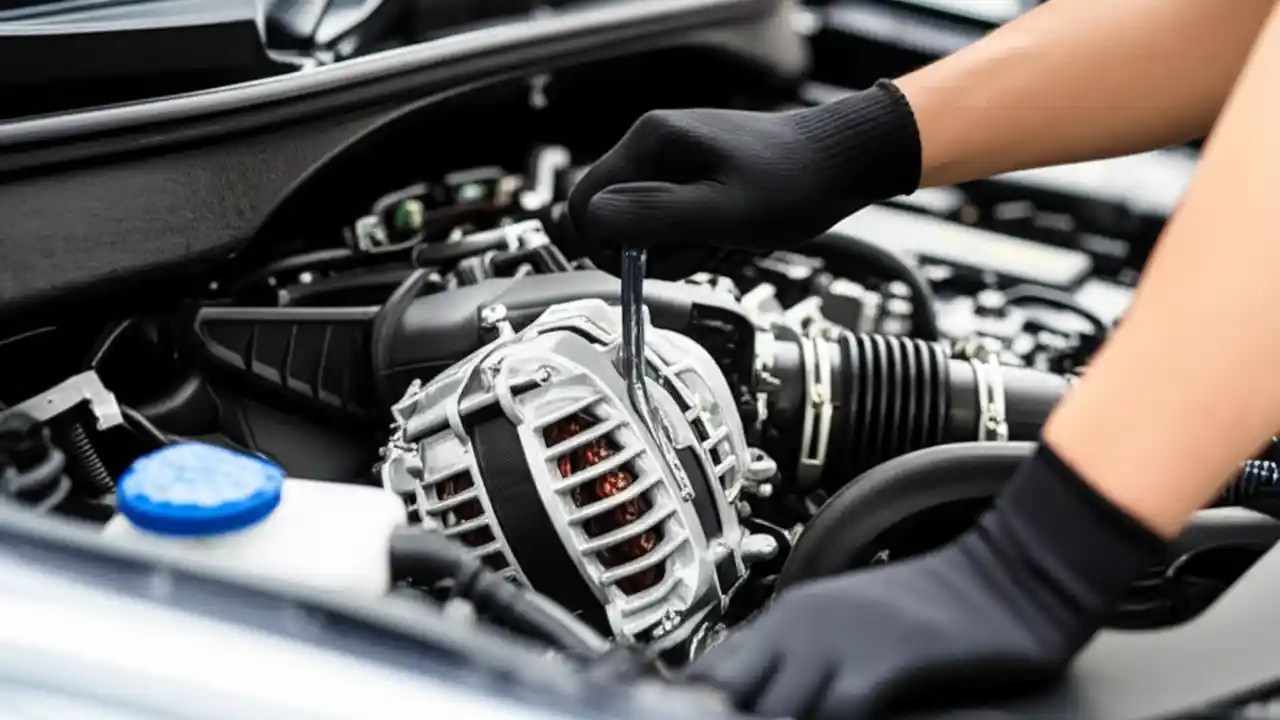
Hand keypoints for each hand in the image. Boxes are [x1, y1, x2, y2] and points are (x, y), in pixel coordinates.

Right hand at [567, 81, 920, 278]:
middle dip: (650, 248)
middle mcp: (654, 143)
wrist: (842, 164)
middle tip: (699, 250)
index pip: (585, 202)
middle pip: (613, 216)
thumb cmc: (793, 185)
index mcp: (651, 142)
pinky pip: (671, 220)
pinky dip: (695, 238)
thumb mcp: (721, 212)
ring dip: (678, 247)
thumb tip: (593, 221)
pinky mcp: (692, 175)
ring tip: (722, 240)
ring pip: (643, 224)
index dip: (605, 245)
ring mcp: (673, 159)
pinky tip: (727, 235)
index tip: (645, 266)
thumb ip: (654, 216)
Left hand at [686, 445, 1163, 718]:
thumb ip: (798, 660)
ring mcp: (839, 642)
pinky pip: (832, 714)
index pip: (710, 672)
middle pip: (726, 693)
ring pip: (770, 707)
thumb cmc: (933, 605)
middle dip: (722, 717)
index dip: (697, 704)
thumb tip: (755, 698)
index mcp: (785, 613)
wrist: (1010, 573)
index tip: (690, 719)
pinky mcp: (884, 663)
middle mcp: (800, 625)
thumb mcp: (848, 625)